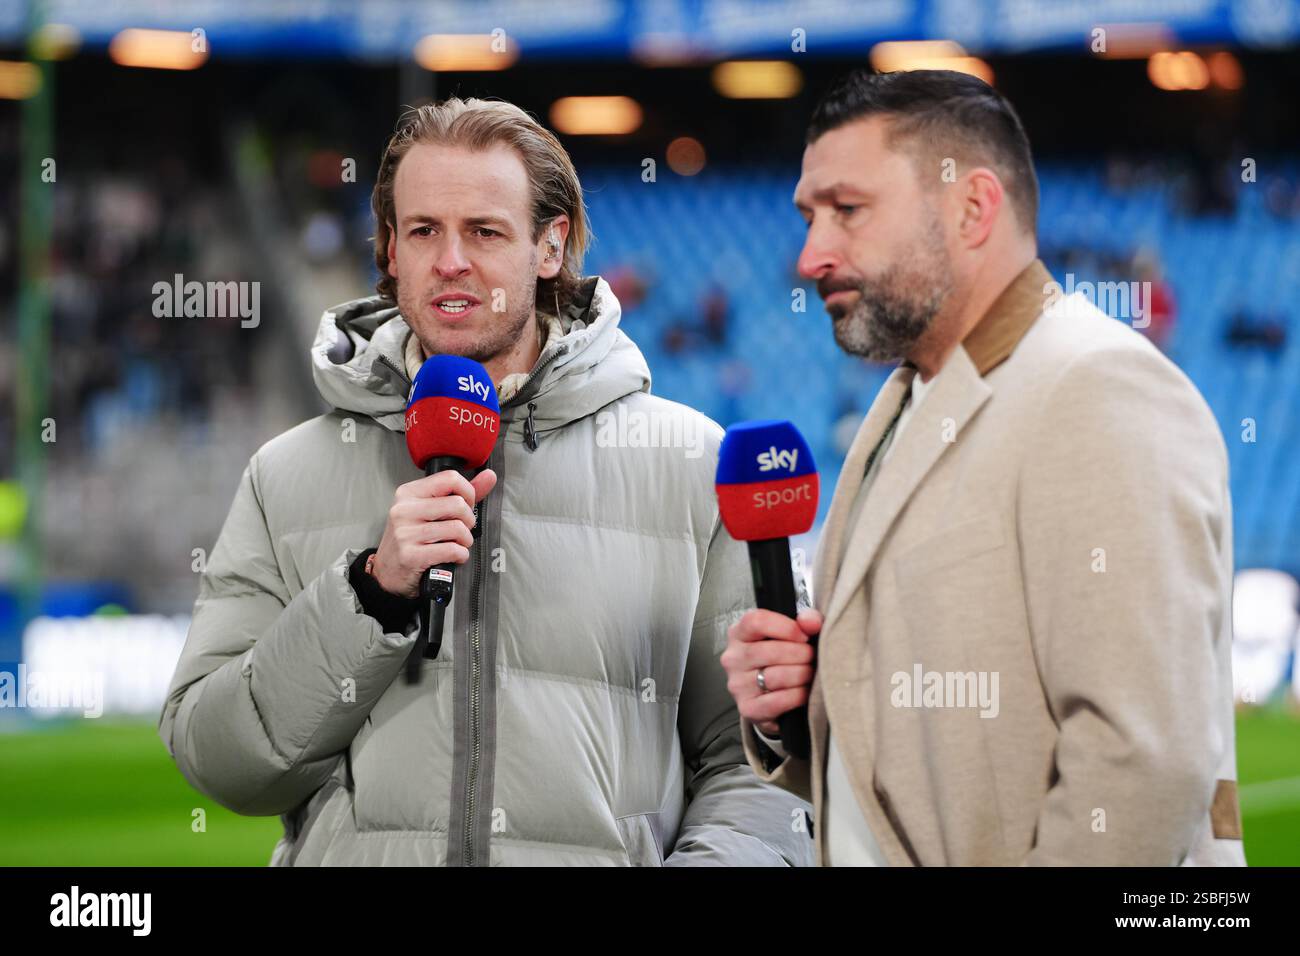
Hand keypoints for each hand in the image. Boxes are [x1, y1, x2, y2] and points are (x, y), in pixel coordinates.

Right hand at [371, 469, 497, 597]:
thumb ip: (461, 493)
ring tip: (458, 544)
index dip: (468, 492)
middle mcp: (404, 510)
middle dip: (468, 520)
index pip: (450, 478)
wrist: (387, 572)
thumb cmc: (412, 538)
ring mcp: (405, 533)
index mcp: (408, 493)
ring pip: (457, 528)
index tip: (466, 505)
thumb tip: (489, 476)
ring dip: (465, 540)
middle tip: (462, 529)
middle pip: (457, 504)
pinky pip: (452, 550)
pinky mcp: (411, 555)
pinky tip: (454, 556)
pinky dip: (461, 555)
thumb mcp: (430, 511)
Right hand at [721, 608, 820, 737]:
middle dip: (801, 654)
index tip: (804, 636)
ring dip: (801, 674)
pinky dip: (797, 695)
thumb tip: (811, 622)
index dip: (787, 628)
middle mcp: (733, 658)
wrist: (773, 695)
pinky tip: (803, 691)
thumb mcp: (792, 634)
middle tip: (812, 657)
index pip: (757, 621)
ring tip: (809, 673)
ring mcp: (737, 684)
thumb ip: (806, 620)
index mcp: (739, 633)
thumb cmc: (782, 659)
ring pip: (776, 676)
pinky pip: (777, 701)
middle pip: (771, 650)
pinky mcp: (747, 707)